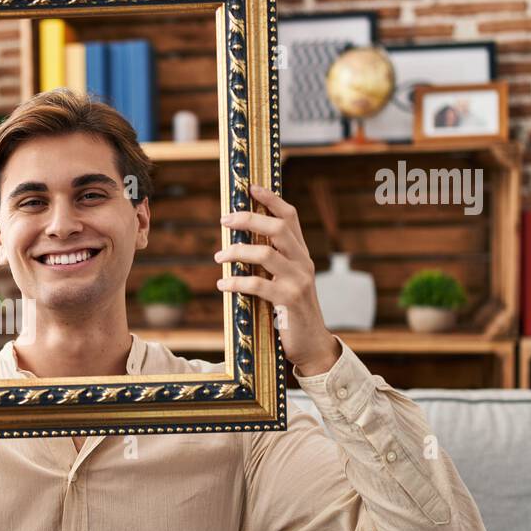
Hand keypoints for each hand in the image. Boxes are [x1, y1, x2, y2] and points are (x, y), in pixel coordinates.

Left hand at [213, 184, 339, 376]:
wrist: (311, 344)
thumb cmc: (290, 310)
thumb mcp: (285, 280)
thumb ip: (271, 262)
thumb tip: (240, 244)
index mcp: (300, 254)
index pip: (290, 217)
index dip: (271, 199)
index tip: (250, 187)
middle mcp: (302, 262)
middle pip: (276, 229)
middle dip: (248, 220)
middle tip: (224, 221)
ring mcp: (298, 281)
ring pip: (265, 254)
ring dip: (236, 252)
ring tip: (219, 257)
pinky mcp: (289, 300)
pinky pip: (257, 285)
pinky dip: (236, 283)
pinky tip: (223, 286)